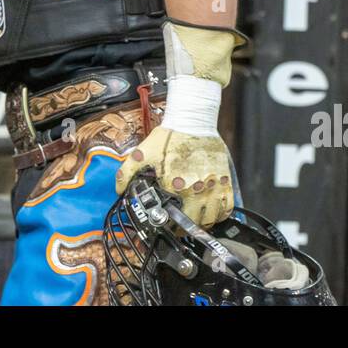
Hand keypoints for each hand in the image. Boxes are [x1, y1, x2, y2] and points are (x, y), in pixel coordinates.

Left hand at [115, 126, 232, 226]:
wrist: (193, 120)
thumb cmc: (169, 135)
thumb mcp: (141, 153)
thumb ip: (126, 173)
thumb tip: (119, 191)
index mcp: (175, 185)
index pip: (172, 217)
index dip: (167, 225)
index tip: (165, 224)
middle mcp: (196, 189)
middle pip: (193, 223)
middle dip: (184, 228)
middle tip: (179, 226)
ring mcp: (213, 186)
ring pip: (212, 219)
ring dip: (202, 224)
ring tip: (194, 220)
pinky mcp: (225, 180)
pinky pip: (227, 207)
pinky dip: (221, 215)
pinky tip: (212, 212)